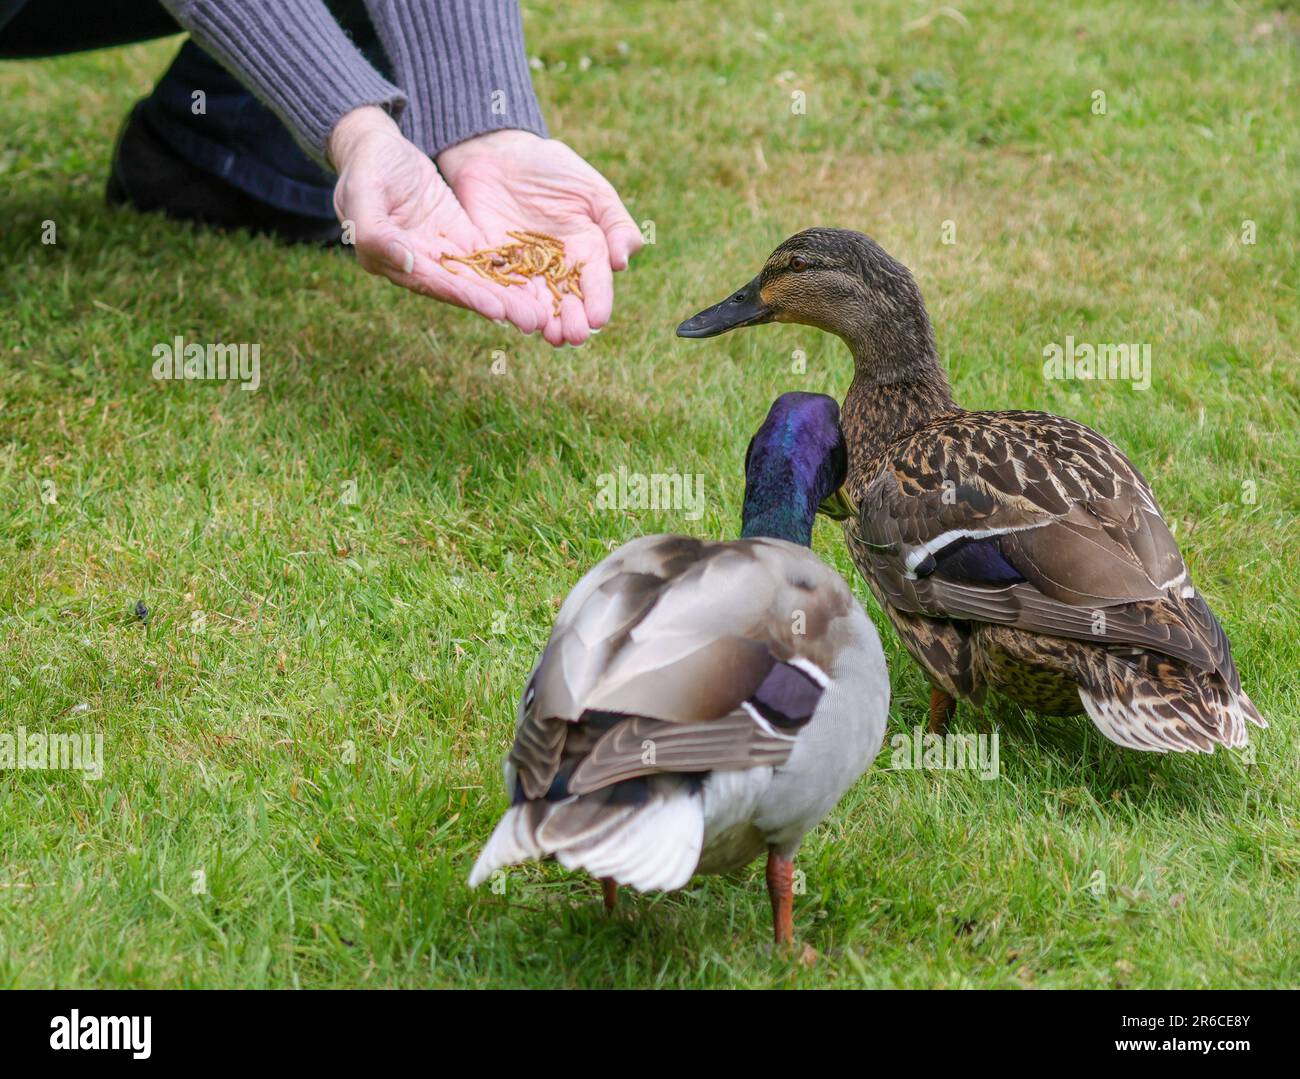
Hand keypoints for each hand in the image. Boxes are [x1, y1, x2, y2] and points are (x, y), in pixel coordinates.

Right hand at [328, 107, 547, 333]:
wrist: (377, 145)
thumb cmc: (366, 166)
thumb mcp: (362, 192)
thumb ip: (376, 231)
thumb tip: (406, 261)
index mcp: (389, 260)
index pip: (434, 284)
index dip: (466, 297)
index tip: (497, 310)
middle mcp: (418, 266)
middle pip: (462, 290)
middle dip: (498, 306)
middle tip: (532, 323)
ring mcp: (440, 254)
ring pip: (478, 280)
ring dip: (508, 297)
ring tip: (539, 315)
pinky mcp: (458, 239)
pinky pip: (486, 259)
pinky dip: (509, 273)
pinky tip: (536, 286)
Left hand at [437, 130, 643, 345]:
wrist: (499, 152)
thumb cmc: (552, 168)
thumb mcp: (592, 191)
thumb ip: (615, 224)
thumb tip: (623, 261)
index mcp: (586, 252)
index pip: (595, 282)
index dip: (598, 301)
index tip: (598, 319)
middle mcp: (556, 269)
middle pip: (566, 301)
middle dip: (572, 320)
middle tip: (575, 336)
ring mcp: (524, 270)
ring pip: (535, 303)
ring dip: (543, 322)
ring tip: (549, 336)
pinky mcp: (492, 266)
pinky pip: (499, 288)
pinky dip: (505, 304)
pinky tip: (511, 317)